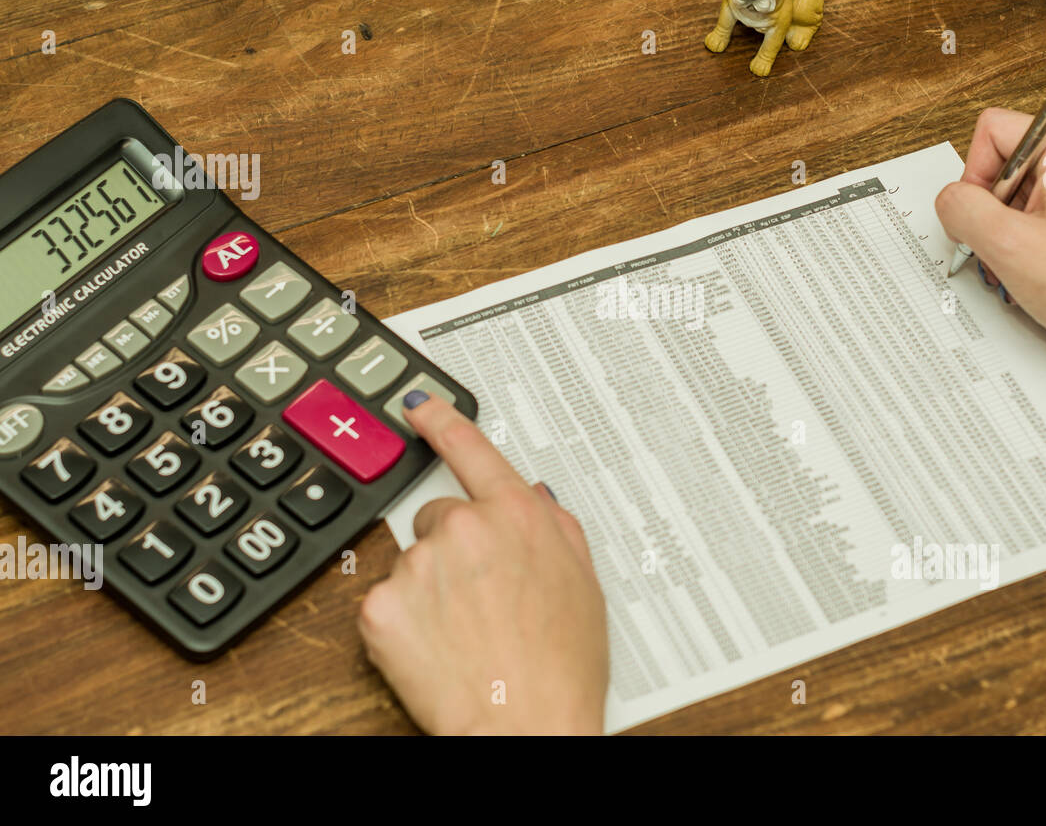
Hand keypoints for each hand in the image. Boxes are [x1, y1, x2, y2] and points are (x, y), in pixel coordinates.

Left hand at [358, 391, 608, 734]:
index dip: (439, 419)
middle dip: (450, 551)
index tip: (416, 403)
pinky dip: (402, 627)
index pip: (469, 448)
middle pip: (436, 519)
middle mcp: (464, 528)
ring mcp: (418, 566)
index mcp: (517, 514)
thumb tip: (533, 498)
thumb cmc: (560, 666)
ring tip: (465, 635)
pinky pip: (384, 605)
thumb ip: (554, 526)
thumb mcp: (582, 582)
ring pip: (411, 565)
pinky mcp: (381, 608)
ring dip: (428, 592)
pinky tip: (436, 650)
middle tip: (478, 600)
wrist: (525, 724)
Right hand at [935, 107, 1045, 368]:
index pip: (994, 131)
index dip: (974, 177)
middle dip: (997, 210)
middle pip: (1014, 163)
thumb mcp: (1004, 246)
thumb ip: (961, 208)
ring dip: (1016, 229)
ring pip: (1034, 191)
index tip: (982, 219)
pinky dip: (1041, 238)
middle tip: (1004, 250)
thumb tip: (951, 199)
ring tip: (1026, 265)